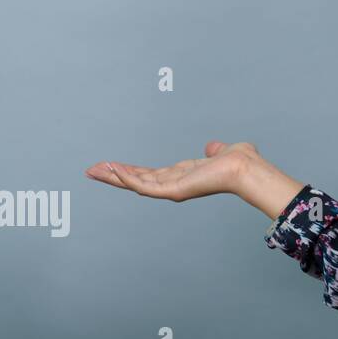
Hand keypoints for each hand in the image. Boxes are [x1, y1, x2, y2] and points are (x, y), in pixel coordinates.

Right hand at [83, 140, 256, 202]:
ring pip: (135, 184)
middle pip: (136, 180)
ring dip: (113, 177)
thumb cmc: (240, 161)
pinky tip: (113, 170)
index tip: (111, 165)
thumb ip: (213, 151)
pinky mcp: (173, 191)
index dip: (130, 170)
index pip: (150, 174)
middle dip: (113, 175)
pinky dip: (128, 178)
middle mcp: (174, 184)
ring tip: (94, 170)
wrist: (247, 168)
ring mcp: (172, 189)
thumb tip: (212, 147)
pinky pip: (144, 186)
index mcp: (182, 176)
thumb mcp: (221, 152)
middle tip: (91, 170)